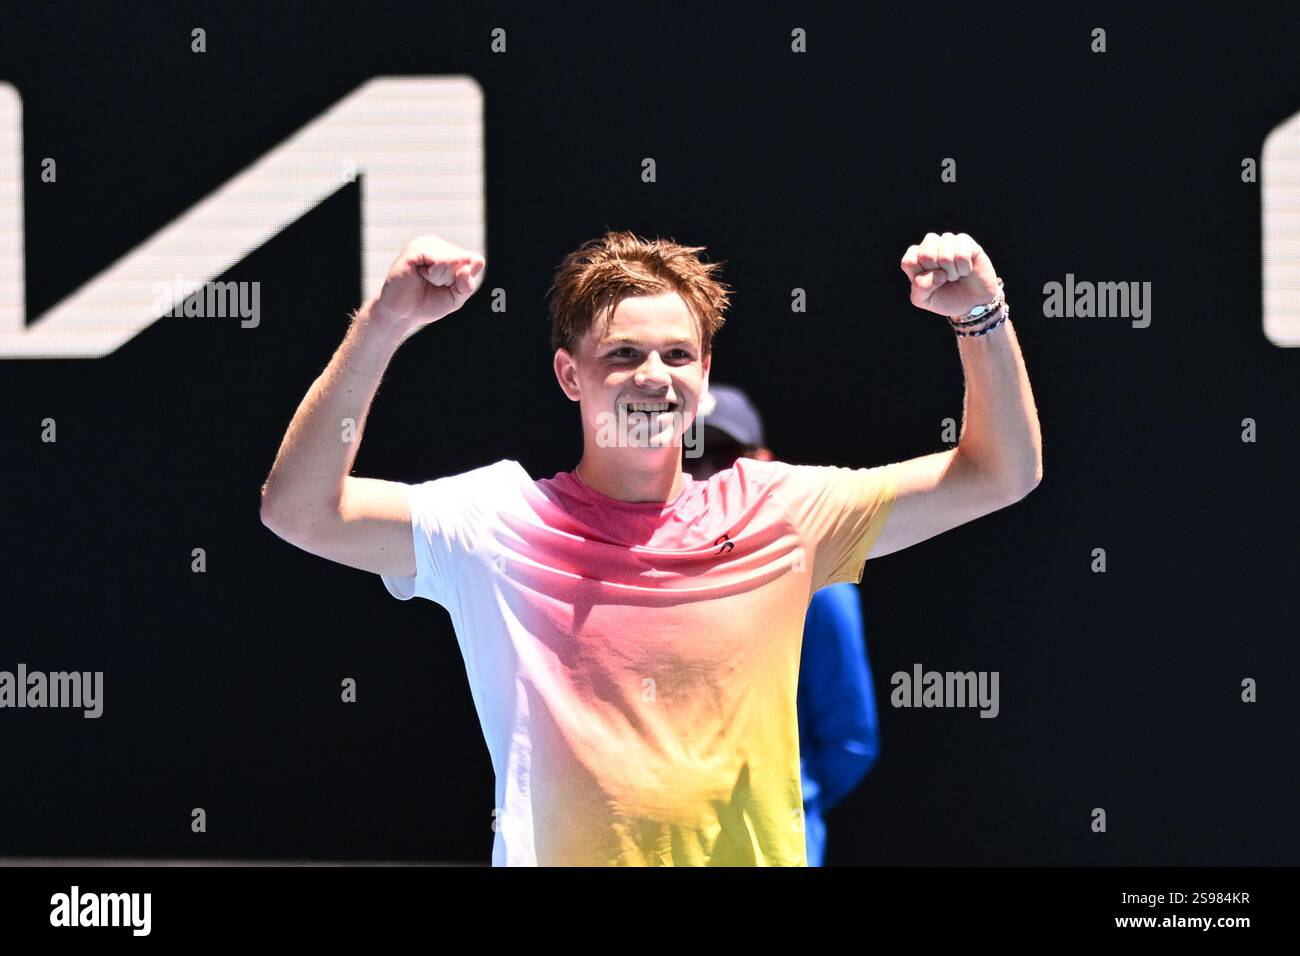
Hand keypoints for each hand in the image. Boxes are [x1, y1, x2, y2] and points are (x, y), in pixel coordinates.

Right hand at [369, 234, 485, 330]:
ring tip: (425, 279)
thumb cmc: (427, 304)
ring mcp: (427, 243)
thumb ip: (467, 285)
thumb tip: (466, 269)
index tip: (447, 287)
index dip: (465, 280)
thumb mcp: (456, 298)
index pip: (476, 261)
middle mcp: (440, 245)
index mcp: (453, 253)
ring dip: (441, 277)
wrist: (402, 314)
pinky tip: (419, 274)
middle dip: (452, 280)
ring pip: (453, 259)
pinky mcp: (416, 247)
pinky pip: (439, 260)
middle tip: (432, 284)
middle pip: (466, 260)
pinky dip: (433, 274)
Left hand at [900, 232, 998, 317]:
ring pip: (945, 255)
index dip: (920, 277)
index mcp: (915, 256)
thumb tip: (938, 273)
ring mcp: (947, 240)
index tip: (929, 283)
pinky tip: (966, 269)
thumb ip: (920, 288)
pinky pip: (961, 254)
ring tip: (955, 275)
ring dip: (952, 273)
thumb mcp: (925, 299)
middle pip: (925, 254)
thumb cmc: (945, 298)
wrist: (972, 302)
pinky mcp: (965, 240)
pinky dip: (964, 269)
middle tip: (944, 279)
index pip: (909, 261)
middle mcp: (930, 244)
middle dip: (936, 275)